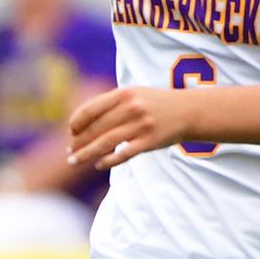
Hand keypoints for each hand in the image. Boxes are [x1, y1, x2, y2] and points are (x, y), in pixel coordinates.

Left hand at [67, 85, 198, 169]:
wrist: (189, 111)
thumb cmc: (153, 103)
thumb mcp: (132, 94)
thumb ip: (108, 105)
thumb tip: (78, 124)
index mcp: (123, 94)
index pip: (89, 110)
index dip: (76, 124)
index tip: (72, 133)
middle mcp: (131, 108)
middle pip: (95, 129)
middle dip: (78, 142)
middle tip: (69, 152)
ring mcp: (141, 125)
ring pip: (105, 143)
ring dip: (86, 154)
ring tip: (74, 161)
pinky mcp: (150, 141)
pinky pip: (123, 154)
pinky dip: (108, 161)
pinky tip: (98, 164)